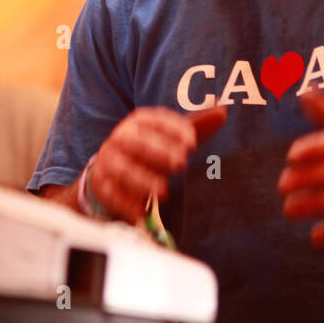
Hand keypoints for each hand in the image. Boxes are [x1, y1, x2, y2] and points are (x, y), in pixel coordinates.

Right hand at [86, 105, 225, 222]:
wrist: (113, 168)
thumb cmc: (151, 149)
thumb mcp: (173, 137)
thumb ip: (198, 125)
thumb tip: (223, 110)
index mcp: (139, 121)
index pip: (155, 120)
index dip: (174, 130)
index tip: (193, 142)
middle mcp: (121, 137)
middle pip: (136, 142)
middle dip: (159, 152)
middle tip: (181, 163)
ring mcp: (108, 160)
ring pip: (122, 169)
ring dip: (142, 180)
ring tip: (163, 191)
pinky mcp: (100, 184)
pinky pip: (110, 194)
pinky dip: (125, 204)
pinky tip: (142, 212)